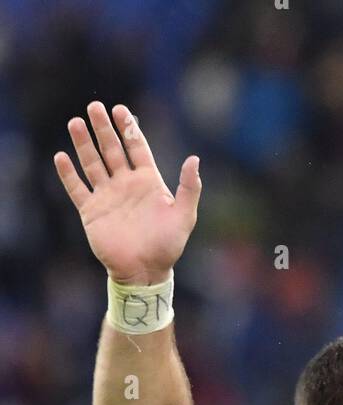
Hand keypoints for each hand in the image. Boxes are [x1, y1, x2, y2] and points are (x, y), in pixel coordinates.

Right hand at [53, 100, 200, 284]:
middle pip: (111, 149)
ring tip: (76, 122)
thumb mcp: (184, 217)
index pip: (136, 147)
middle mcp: (125, 184)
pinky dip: (68, 174)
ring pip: (92, 163)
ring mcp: (107, 196)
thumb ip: (189, 188)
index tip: (120, 110)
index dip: (128, 129)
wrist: (145, 272)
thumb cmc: (167, 247)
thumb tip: (195, 159)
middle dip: (103, 128)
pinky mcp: (91, 211)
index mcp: (147, 182)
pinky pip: (77, 189)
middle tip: (94, 107)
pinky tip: (61, 157)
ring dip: (83, 143)